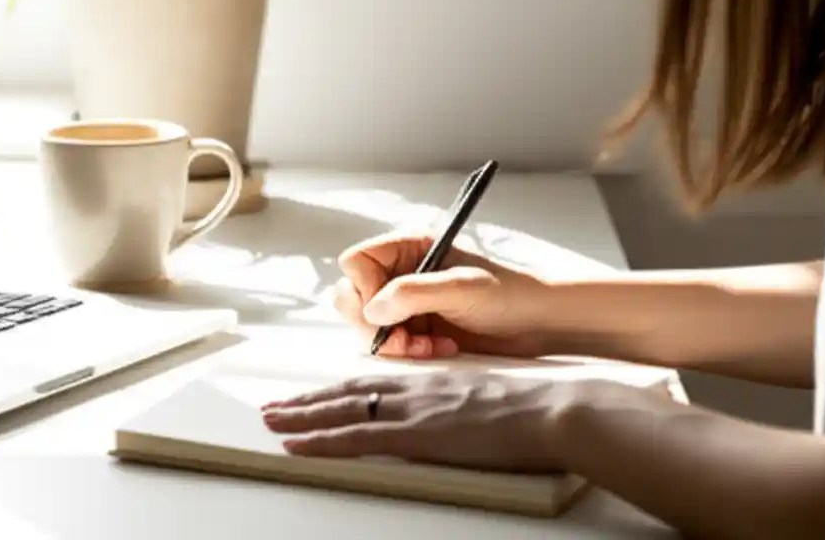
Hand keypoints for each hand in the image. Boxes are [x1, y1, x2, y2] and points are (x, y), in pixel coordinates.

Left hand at [261, 372, 603, 471]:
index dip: (338, 388)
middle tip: (273, 407)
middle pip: (346, 392)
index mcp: (432, 380)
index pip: (371, 382)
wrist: (553, 410)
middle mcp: (414, 389)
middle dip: (307, 401)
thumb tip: (454, 417)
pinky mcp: (415, 434)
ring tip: (271, 422)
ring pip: (340, 411)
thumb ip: (461, 405)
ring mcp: (411, 410)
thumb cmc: (535, 409)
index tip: (314, 393)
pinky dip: (320, 440)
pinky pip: (354, 437)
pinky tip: (297, 445)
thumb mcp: (489, 398)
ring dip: (301, 417)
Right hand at [332, 232, 553, 358]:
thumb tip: (371, 309)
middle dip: (373, 323)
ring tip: (427, 346)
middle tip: (404, 338)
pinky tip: (439, 349)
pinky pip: (389, 343)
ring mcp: (407, 302)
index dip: (363, 287)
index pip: (357, 262)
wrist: (541, 324)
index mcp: (409, 248)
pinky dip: (407, 352)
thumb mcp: (460, 287)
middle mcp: (401, 272)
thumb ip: (412, 293)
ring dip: (392, 341)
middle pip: (353, 295)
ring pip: (368, 324)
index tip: (384, 310)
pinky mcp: (416, 329)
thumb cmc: (508, 294)